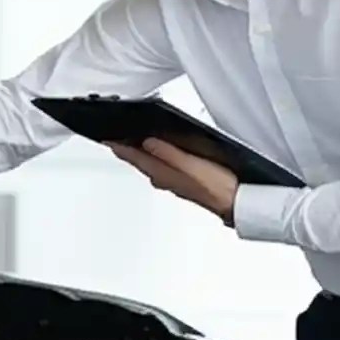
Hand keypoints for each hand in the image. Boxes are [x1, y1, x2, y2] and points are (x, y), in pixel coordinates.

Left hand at [106, 137, 237, 223]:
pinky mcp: (182, 181)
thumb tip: (147, 142)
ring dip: (139, 153)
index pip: (132, 156)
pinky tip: (158, 154)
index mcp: (161, 173)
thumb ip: (167, 153)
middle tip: (113, 138)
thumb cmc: (215, 186)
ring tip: (130, 142)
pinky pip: (162, 167)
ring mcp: (172, 181)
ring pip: (149, 164)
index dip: (117, 145)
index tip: (105, 137)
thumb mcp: (190, 164)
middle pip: (137, 160)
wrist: (234, 202)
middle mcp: (163, 178)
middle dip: (125, 148)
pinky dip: (155, 158)